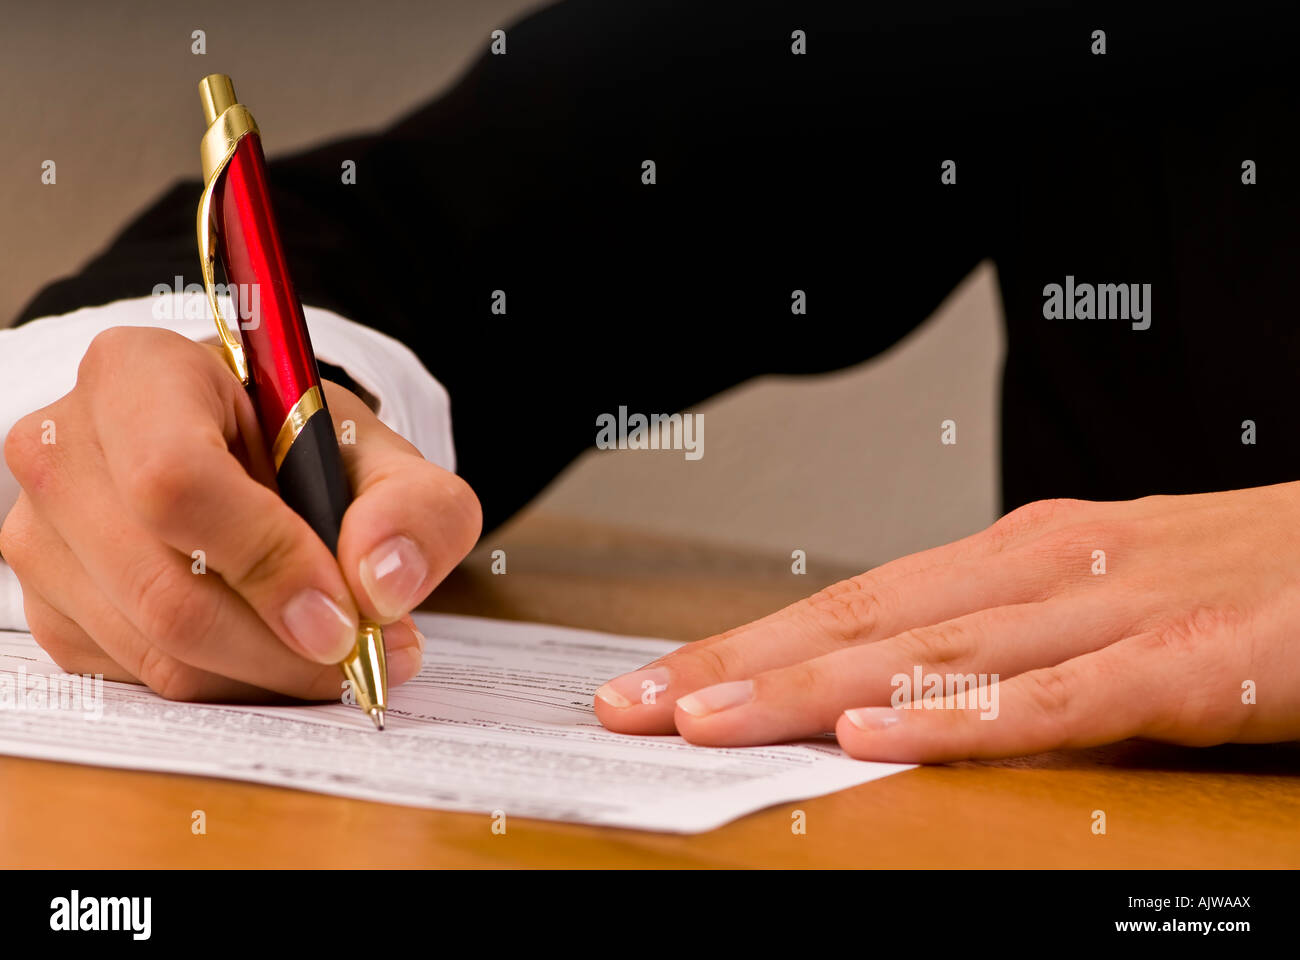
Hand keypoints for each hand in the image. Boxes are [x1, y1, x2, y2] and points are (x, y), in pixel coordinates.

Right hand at [0, 327, 480, 701]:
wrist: (253, 459)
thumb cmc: (306, 448)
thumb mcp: (386, 458)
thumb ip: (415, 508)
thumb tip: (382, 583)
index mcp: (139, 371)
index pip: (176, 480)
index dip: (267, 560)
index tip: (345, 615)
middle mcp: (65, 447)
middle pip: (166, 590)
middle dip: (285, 645)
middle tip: (364, 653)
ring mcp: (41, 533)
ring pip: (157, 651)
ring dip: (267, 673)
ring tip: (336, 648)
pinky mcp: (47, 605)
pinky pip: (141, 679)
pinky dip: (227, 683)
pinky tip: (272, 647)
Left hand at [594, 487, 1299, 760]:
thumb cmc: (1236, 577)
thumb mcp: (1097, 602)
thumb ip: (1001, 643)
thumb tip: (896, 690)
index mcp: (1015, 555)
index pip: (853, 603)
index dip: (749, 641)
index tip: (662, 681)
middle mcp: (1042, 567)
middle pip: (862, 620)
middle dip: (740, 663)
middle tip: (634, 703)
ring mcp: (1113, 607)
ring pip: (933, 651)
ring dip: (810, 686)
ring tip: (708, 718)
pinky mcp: (1192, 657)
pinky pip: (1059, 697)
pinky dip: (962, 716)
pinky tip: (879, 736)